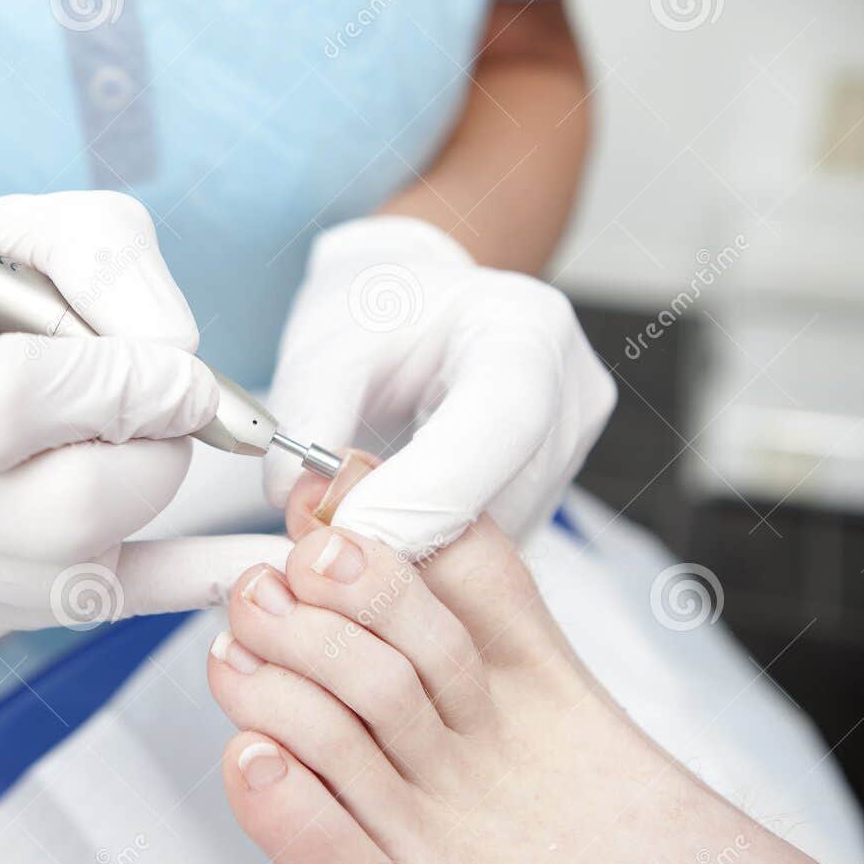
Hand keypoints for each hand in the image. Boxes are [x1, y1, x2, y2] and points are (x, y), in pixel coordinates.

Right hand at [0, 191, 286, 635]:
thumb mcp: (11, 232)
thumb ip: (104, 259)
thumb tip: (179, 352)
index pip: (3, 404)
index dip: (116, 389)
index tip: (172, 372)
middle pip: (63, 509)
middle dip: (152, 451)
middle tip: (165, 405)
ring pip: (83, 571)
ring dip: (146, 496)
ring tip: (130, 440)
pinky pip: (97, 610)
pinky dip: (184, 580)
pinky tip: (246, 559)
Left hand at [263, 216, 614, 553]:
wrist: (415, 311)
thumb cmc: (375, 312)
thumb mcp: (327, 340)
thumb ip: (309, 412)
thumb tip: (292, 498)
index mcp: (526, 328)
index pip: (499, 425)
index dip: (424, 492)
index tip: (346, 531)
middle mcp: (570, 392)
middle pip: (503, 496)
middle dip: (407, 532)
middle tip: (323, 536)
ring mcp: (571, 452)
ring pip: (500, 540)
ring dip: (416, 549)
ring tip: (349, 516)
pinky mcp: (551, 496)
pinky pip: (495, 550)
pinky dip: (433, 551)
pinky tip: (387, 522)